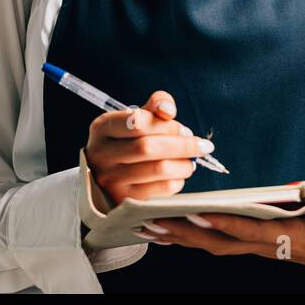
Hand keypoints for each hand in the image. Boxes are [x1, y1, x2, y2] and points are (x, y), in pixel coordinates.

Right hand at [84, 90, 215, 207]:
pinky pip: (162, 189)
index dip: (165, 124)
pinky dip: (178, 180)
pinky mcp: (124, 199)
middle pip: (149, 147)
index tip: (183, 128)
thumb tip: (168, 110)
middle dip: (183, 145)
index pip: (138, 122)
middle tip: (202, 145)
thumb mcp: (136, 116)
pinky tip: (179, 174)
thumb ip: (155, 106)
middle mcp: (102, 154)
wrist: (106, 172)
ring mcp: (111, 179)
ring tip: (191, 160)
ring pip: (159, 169)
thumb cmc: (128, 139)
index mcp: (103, 128)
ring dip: (184, 163)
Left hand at [136, 195, 304, 279]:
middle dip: (185, 233)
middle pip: (219, 243)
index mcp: (288, 238)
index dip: (225, 224)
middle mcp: (266, 246)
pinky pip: (217, 241)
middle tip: (153, 222)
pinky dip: (191, 236)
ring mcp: (257, 247)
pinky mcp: (253, 243)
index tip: (199, 214)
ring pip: (212, 245)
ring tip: (148, 226)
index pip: (250, 231)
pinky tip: (171, 228)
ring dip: (180, 237)